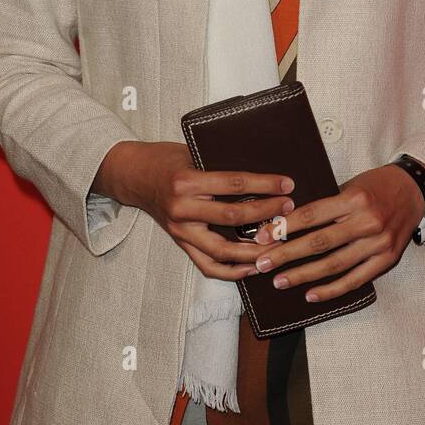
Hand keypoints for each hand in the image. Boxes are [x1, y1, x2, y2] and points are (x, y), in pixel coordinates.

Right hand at [93, 140, 296, 281]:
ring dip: (254, 249)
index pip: (234, 184)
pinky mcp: (180, 243)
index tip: (287, 185)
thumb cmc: (167, 160)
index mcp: (187, 181)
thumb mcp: (192, 153)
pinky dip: (232, 270)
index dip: (264, 185)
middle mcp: (182, 208)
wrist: (134, 176)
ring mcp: (180, 230)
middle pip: (233, 217)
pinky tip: (253, 266)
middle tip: (290, 210)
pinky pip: (207, 265)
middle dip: (266, 214)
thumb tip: (263, 174)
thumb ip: (220, 166)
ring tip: (279, 242)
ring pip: (223, 250)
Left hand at [248, 163, 424, 300]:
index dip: (283, 228)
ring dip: (303, 275)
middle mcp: (367, 222)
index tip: (261, 237)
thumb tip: (286, 224)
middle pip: (319, 243)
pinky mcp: (388, 259)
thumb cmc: (376, 185)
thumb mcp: (350, 186)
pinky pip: (356, 279)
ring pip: (334, 264)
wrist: (415, 189)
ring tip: (280, 281)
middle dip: (286, 254)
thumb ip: (326, 206)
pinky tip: (310, 294)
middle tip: (262, 263)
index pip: (311, 216)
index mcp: (354, 199)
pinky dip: (332, 289)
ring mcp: (379, 243)